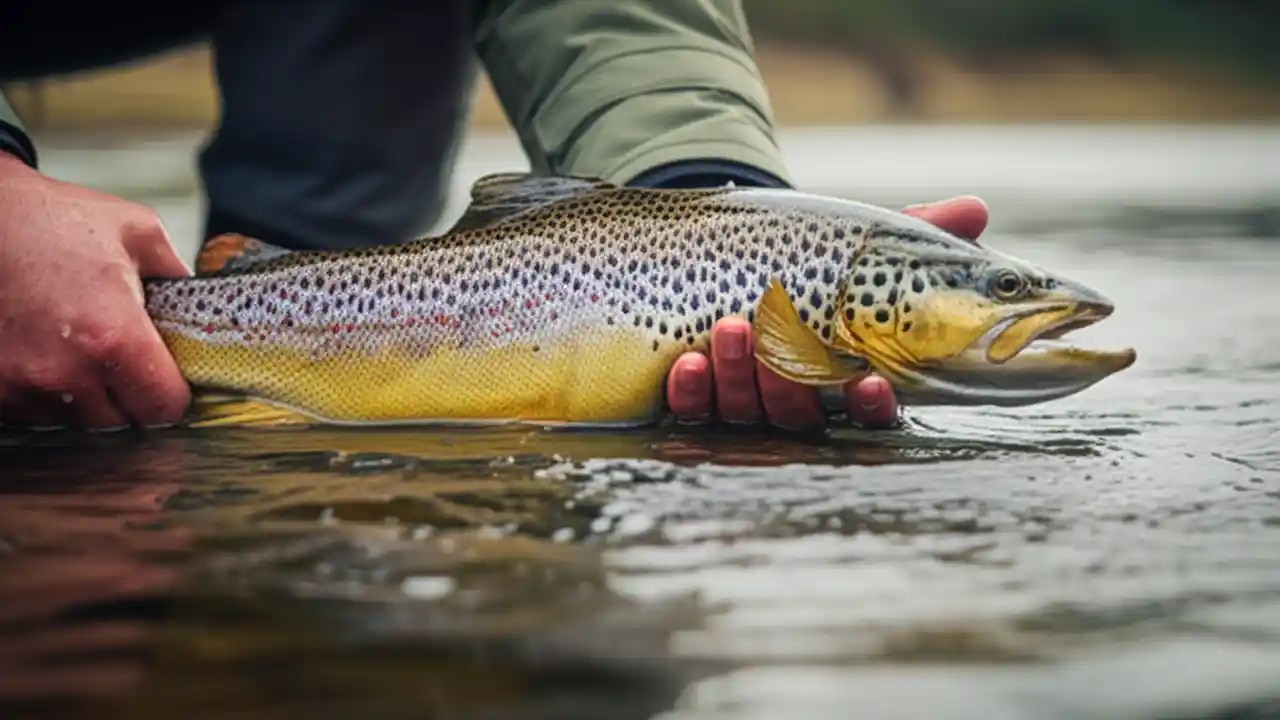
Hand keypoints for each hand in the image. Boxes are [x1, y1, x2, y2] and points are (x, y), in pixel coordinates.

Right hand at [0, 153, 191, 429]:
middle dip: (127, 395)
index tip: (168, 377)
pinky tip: (44, 351)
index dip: (171, 395)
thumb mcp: (137, 232)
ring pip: (75, 421)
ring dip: (83, 397)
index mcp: (113, 338)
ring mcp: (19, 386)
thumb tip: (200, 311)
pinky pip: (32, 413)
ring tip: (76, 347)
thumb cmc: (51, 219)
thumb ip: (178, 278)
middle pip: (120, 422)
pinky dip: (44, 392)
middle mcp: (64, 373)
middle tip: (119, 356)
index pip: (163, 408)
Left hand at [665, 195, 989, 429]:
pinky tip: (687, 365)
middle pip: (796, 412)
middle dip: (784, 380)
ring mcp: (742, 405)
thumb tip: (975, 209)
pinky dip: (689, 392)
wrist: (735, 258)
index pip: (867, 409)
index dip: (870, 403)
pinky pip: (691, 411)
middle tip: (769, 337)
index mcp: (842, 377)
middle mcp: (795, 400)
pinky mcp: (694, 400)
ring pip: (743, 411)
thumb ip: (917, 236)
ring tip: (731, 329)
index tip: (872, 382)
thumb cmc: (814, 266)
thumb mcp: (859, 248)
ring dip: (737, 377)